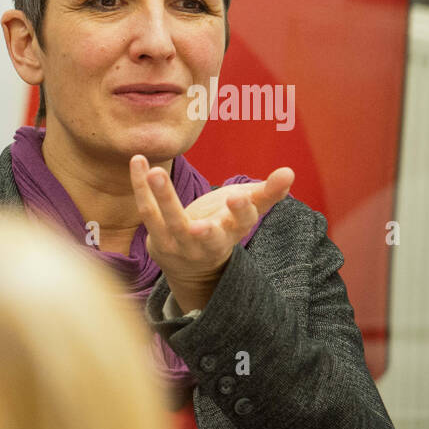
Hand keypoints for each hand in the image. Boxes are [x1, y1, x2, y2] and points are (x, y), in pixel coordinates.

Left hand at [130, 156, 294, 311]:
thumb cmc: (222, 227)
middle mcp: (206, 242)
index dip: (241, 210)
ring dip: (163, 196)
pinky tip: (138, 161)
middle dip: (205, 223)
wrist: (191, 266)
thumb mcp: (245, 212)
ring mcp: (178, 243)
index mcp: (233, 232)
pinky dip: (140, 186)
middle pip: (206, 234)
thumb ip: (267, 193)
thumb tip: (289, 172)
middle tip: (197, 206)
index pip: (242, 222)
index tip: (240, 196)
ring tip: (156, 172)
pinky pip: (146, 211)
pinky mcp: (155, 238)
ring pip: (170, 221)